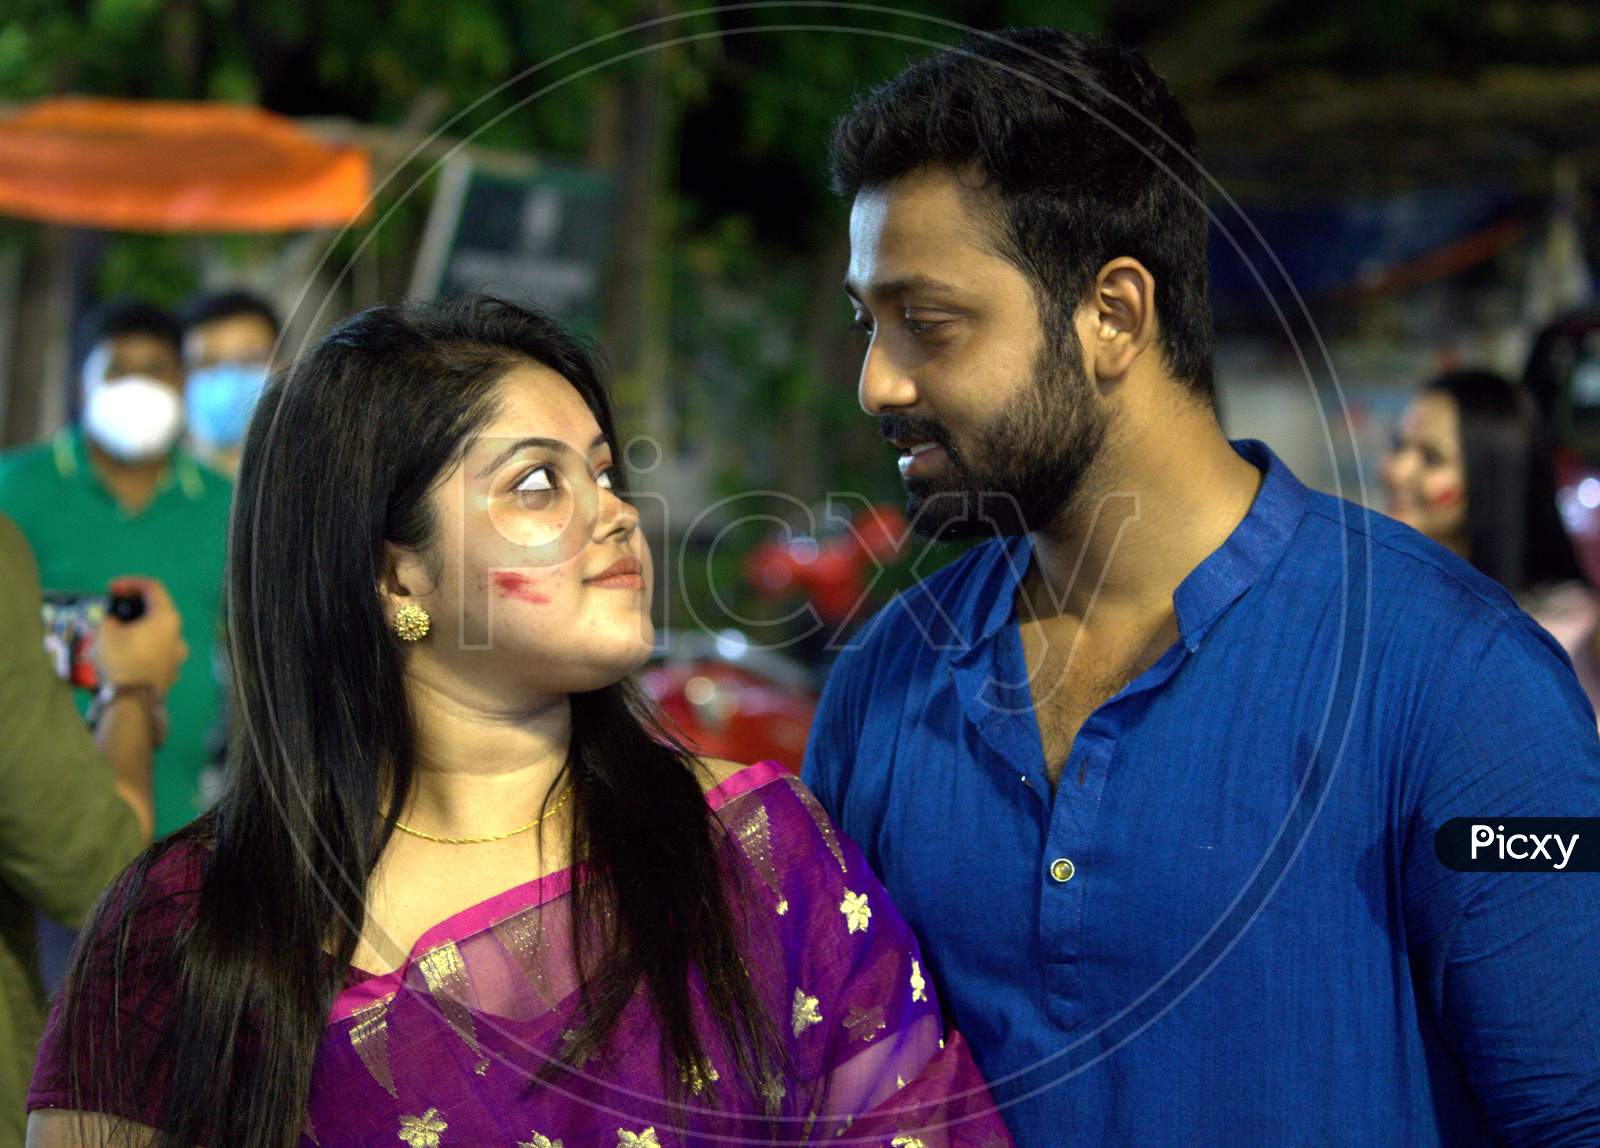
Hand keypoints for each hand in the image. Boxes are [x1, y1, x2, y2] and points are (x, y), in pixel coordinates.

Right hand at [94, 576, 187, 694]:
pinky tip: (126, 654)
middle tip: (113, 610)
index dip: (130, 583)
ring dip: (139, 629)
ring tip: (116, 634)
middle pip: (158, 611)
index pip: (153, 587)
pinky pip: (156, 652)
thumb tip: (115, 622)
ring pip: (158, 633)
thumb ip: (111, 619)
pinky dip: (142, 647)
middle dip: (133, 607)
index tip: (111, 588)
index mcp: (167, 617)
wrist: (132, 700)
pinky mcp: (171, 671)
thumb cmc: (121, 659)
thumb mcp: (106, 632)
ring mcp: (178, 655)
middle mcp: (178, 634)